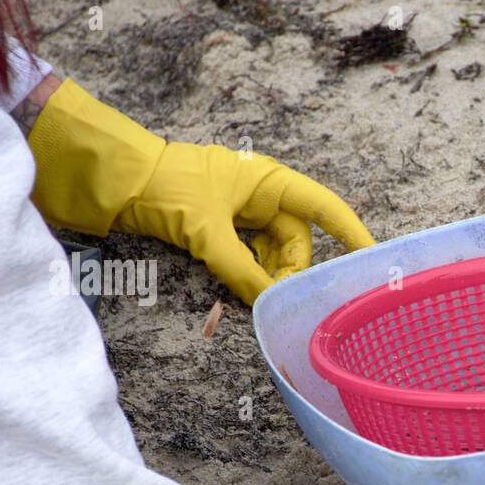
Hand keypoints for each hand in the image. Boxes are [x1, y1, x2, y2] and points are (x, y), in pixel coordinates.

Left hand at [28, 79, 373, 303]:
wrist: (112, 180)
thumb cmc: (162, 186)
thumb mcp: (205, 231)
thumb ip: (241, 270)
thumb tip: (269, 304)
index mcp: (269, 181)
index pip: (324, 208)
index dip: (352, 234)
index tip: (373, 261)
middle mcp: (262, 197)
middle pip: (297, 243)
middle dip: (293, 272)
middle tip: (279, 300)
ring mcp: (242, 215)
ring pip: (274, 257)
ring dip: (268, 279)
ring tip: (256, 300)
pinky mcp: (222, 232)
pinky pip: (249, 261)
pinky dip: (249, 278)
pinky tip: (242, 294)